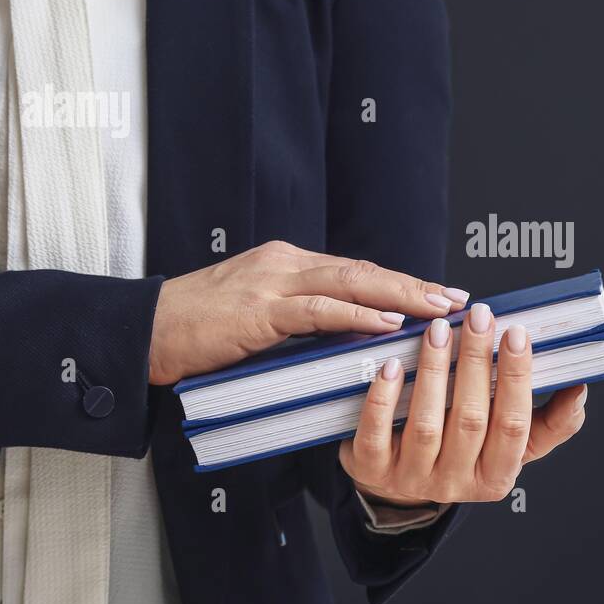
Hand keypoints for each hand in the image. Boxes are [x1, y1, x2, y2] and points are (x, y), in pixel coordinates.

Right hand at [148, 241, 468, 384]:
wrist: (144, 330)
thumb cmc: (199, 330)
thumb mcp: (261, 319)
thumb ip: (303, 321)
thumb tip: (352, 339)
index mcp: (289, 264)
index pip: (359, 272)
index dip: (403, 284)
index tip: (441, 295)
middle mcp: (287, 263)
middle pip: (365, 271)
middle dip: (415, 286)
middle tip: (458, 298)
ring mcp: (272, 282)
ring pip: (350, 283)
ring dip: (400, 296)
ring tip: (438, 309)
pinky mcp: (258, 309)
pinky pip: (318, 310)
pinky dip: (356, 315)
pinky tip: (386, 323)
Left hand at [339, 302, 588, 505]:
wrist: (401, 480)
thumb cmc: (466, 448)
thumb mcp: (510, 444)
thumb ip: (551, 421)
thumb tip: (581, 388)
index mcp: (498, 476)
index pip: (514, 425)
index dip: (516, 378)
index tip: (517, 333)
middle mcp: (457, 484)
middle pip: (471, 420)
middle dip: (475, 363)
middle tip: (480, 317)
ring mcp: (412, 479)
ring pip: (427, 425)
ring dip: (434, 372)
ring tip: (439, 329)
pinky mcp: (372, 471)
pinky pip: (377, 434)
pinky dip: (385, 398)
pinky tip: (392, 364)